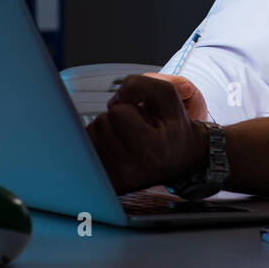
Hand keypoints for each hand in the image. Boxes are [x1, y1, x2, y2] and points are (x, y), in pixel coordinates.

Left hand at [86, 74, 207, 194]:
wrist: (183, 157)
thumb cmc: (174, 125)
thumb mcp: (167, 95)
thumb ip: (140, 84)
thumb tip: (113, 99)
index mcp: (150, 151)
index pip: (117, 112)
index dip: (130, 107)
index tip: (145, 117)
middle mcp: (132, 171)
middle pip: (101, 123)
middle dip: (116, 119)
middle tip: (136, 127)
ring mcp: (118, 180)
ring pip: (91, 135)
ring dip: (106, 130)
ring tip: (128, 138)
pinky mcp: (107, 183)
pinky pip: (85, 150)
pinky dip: (98, 143)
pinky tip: (117, 148)